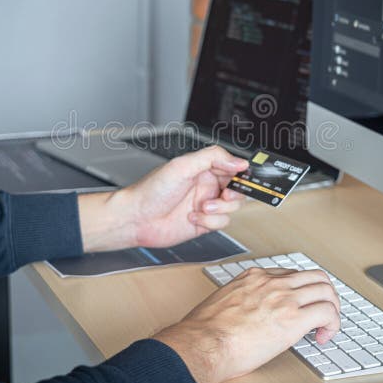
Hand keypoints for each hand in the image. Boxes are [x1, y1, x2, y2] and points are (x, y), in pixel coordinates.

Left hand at [78, 146, 248, 251]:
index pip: (232, 166)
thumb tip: (238, 161)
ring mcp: (206, 205)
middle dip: (233, 194)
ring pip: (232, 208)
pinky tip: (192, 217)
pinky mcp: (204, 223)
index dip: (241, 173)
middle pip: (237, 189)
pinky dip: (210, 222)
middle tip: (224, 195)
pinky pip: (221, 223)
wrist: (136, 218)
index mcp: (203, 168)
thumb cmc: (151, 190)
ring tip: (201, 208)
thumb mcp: (182, 166)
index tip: (247, 177)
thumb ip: (212, 159)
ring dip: (219, 209)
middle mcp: (207, 186)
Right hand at [154, 268, 340, 382]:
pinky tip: (323, 336)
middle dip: (324, 295)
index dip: (301, 292)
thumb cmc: (206, 330)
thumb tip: (249, 315)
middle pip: (315, 276)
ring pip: (326, 290)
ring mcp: (284, 297)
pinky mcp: (293, 319)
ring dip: (332, 309)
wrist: (204, 343)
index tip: (300, 306)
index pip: (292, 274)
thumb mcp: (224, 301)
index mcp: (254, 277)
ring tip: (326, 325)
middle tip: (323, 313)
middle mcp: (272, 282)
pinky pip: (328, 312)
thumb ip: (242, 300)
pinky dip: (333, 324)